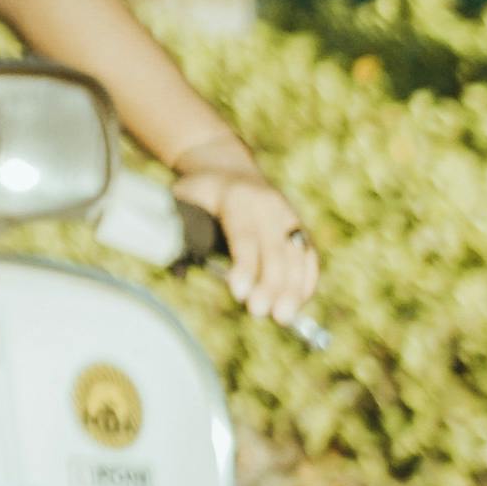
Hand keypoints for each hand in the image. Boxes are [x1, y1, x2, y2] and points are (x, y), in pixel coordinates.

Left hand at [178, 166, 319, 324]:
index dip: (244, 266)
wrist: (227, 168)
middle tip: (260, 312)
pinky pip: (308, 256)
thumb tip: (178, 268)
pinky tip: (299, 303)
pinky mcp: (298, 226)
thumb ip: (180, 228)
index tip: (238, 293)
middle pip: (274, 249)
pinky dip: (306, 281)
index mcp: (236, 196)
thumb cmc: (199, 191)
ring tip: (283, 317)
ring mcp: (287, 214)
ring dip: (292, 289)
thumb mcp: (184, 198)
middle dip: (270, 284)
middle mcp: (268, 204)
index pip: (244, 236)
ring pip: (296, 255)